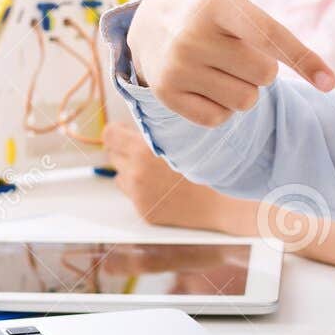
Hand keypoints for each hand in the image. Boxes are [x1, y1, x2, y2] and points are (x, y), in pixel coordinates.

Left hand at [103, 121, 230, 227]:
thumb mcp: (183, 135)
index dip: (119, 132)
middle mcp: (137, 172)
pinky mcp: (145, 210)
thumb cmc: (210, 164)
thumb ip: (157, 127)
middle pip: (113, 155)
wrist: (224, 200)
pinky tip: (165, 187)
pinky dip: (143, 190)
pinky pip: (132, 194)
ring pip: (121, 175)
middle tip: (147, 151)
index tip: (127, 132)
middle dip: (126, 151)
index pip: (110, 134)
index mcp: (144, 149)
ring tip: (158, 171)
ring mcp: (139, 194)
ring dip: (132, 171)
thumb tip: (134, 124)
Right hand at [126, 0, 333, 126]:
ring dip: (240, 87)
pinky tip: (201, 80)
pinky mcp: (167, 98)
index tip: (331, 81)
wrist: (148, 27)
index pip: (271, 37)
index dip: (304, 58)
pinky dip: (218, 106)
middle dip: (259, 65)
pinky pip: (221, 119)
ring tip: (216, 61)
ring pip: (246, 102)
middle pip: (266, 76)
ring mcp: (176, 69)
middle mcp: (193, 37)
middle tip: (233, 44)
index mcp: (217, 4)